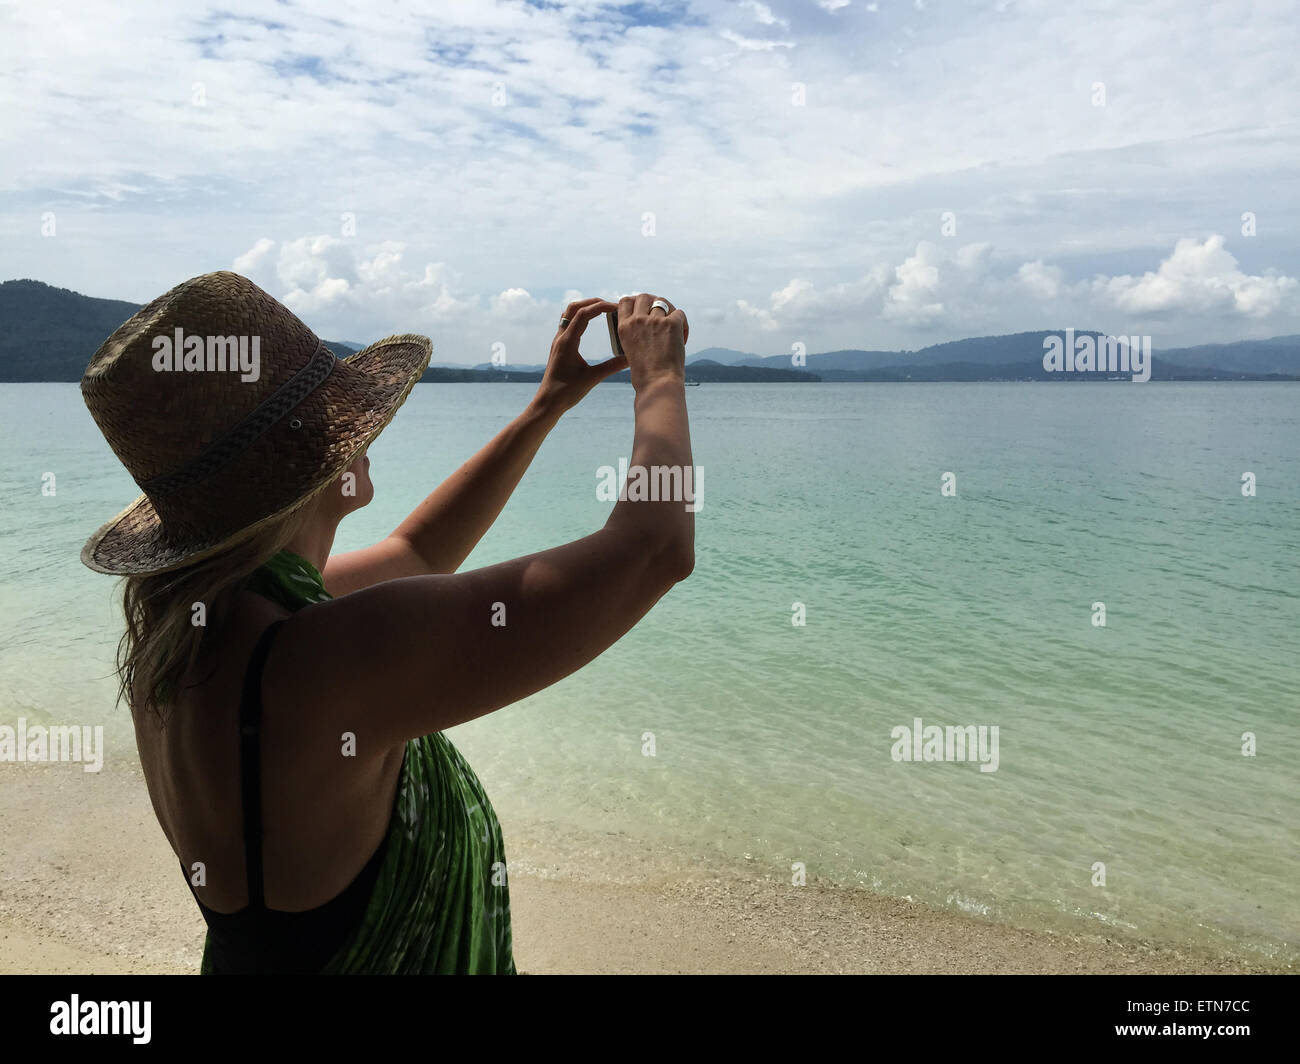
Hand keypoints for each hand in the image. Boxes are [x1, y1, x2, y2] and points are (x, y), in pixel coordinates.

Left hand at [532, 297, 624, 415]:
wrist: (548, 402)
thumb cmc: (567, 392)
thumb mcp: (592, 378)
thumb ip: (612, 366)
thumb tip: (631, 358)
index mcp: (568, 342)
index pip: (584, 314)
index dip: (601, 307)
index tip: (616, 308)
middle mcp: (561, 338)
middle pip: (574, 308)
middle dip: (593, 303)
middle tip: (611, 305)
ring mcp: (559, 341)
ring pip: (569, 314)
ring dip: (585, 308)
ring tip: (602, 310)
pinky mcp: (559, 347)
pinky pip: (568, 323)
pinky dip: (580, 317)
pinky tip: (590, 324)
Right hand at [617, 294, 688, 391]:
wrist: (657, 384)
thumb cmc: (645, 375)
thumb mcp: (630, 351)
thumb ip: (635, 335)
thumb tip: (647, 326)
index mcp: (624, 327)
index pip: (625, 301)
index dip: (635, 302)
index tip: (642, 310)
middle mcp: (637, 320)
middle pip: (644, 296)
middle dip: (652, 302)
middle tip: (661, 315)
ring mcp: (654, 321)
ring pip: (663, 302)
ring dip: (669, 312)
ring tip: (673, 327)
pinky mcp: (672, 324)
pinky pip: (680, 313)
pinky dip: (683, 324)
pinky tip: (682, 338)